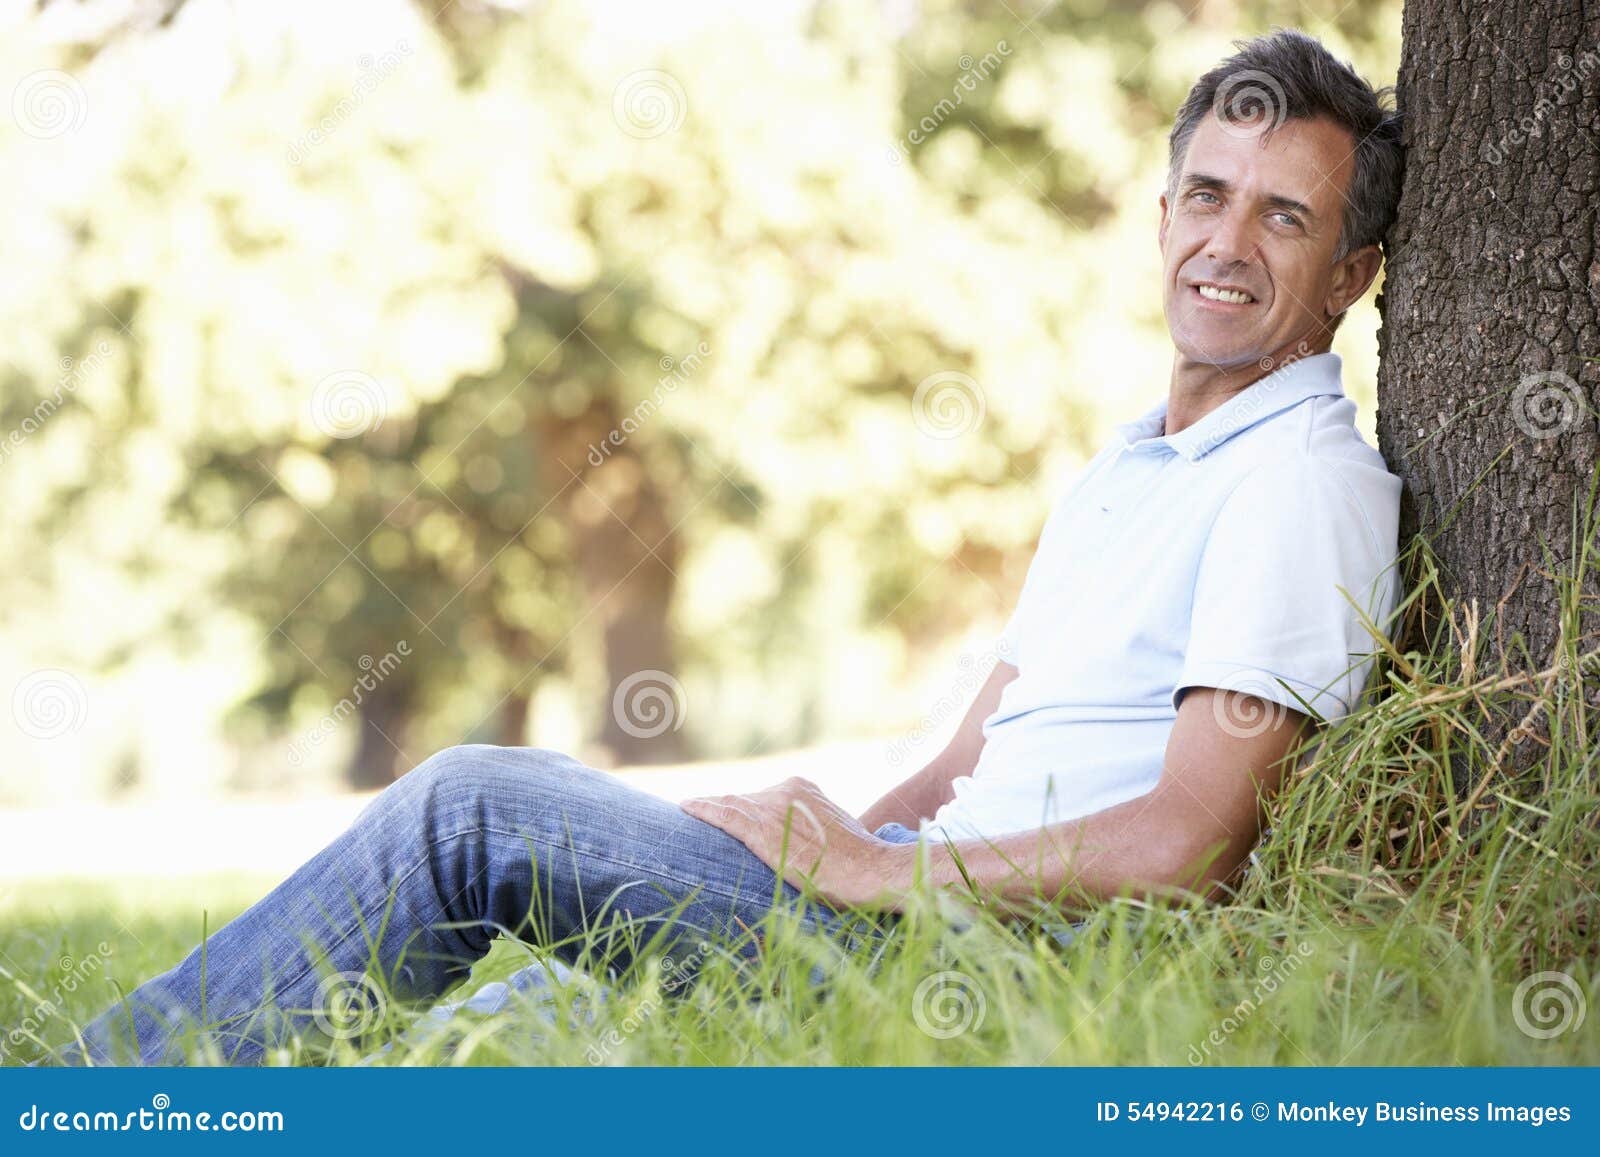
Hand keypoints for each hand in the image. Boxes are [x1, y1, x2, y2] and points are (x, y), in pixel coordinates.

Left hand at [680, 777, 912, 909]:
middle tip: (696, 809)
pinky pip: (726, 817)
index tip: (722, 807)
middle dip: (720, 805)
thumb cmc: (857, 861)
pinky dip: (704, 811)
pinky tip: (687, 808)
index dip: (738, 803)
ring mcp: (774, 809)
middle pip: (743, 799)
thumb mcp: (832, 830)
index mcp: (802, 787)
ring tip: (688, 808)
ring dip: (706, 807)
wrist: (870, 869)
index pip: (760, 796)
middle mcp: (785, 791)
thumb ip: (809, 826)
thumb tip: (798, 840)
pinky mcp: (764, 832)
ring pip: (730, 806)